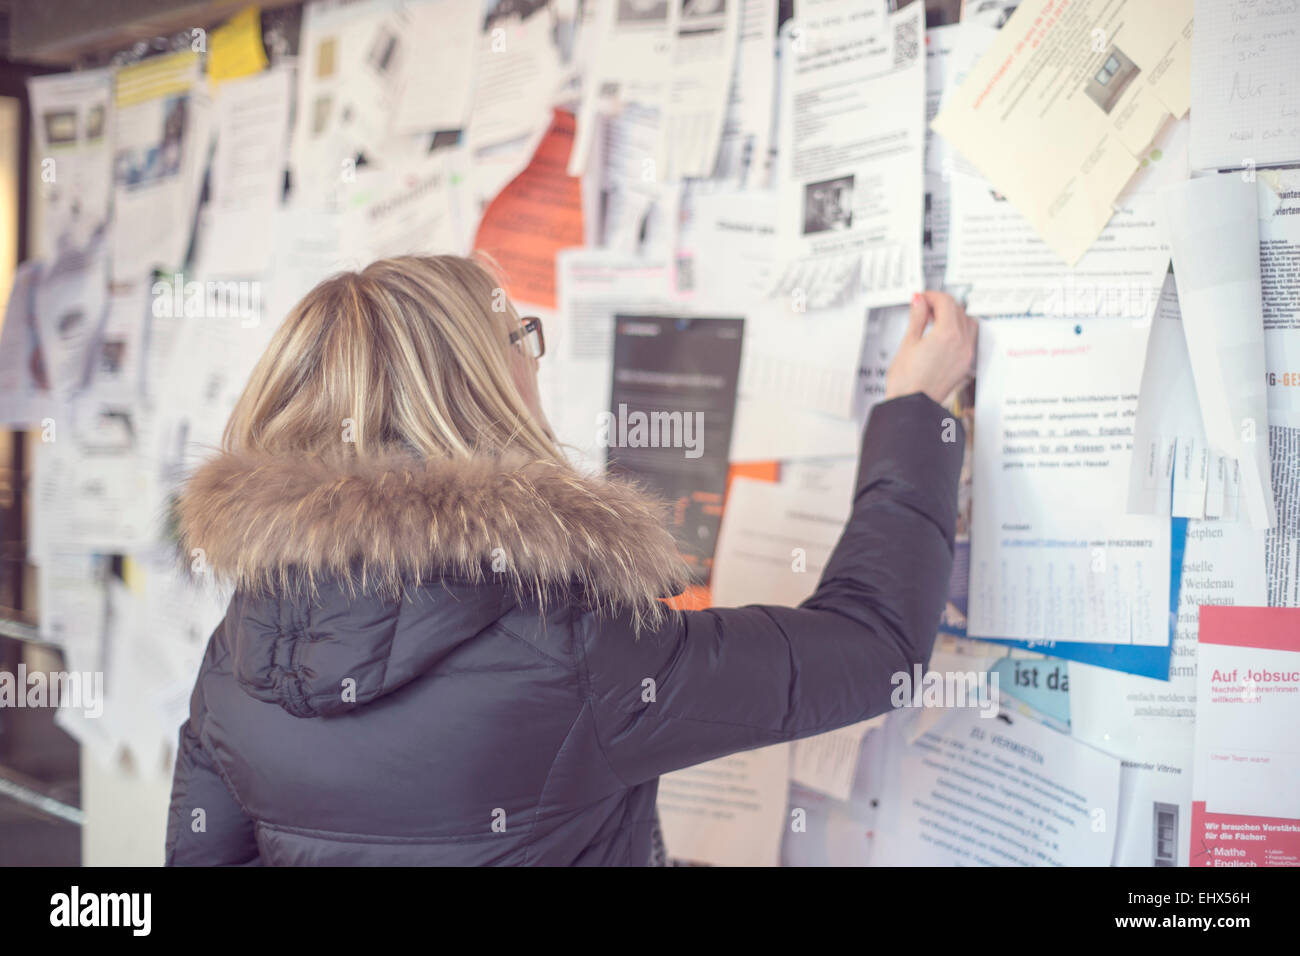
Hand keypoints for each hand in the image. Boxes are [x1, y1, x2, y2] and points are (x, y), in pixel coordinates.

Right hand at [884, 291, 976, 405]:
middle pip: (958, 310)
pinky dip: (959, 330)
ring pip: (968, 322)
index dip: (931, 296)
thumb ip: (917, 318)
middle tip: (924, 307)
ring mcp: (966, 355)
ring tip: (935, 320)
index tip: (921, 299)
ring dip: (954, 316)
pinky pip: (969, 338)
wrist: (912, 406)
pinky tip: (943, 335)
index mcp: (947, 334)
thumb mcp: (908, 343)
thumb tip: (920, 301)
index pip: (945, 302)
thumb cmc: (907, 382)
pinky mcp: (965, 364)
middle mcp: (961, 343)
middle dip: (941, 304)